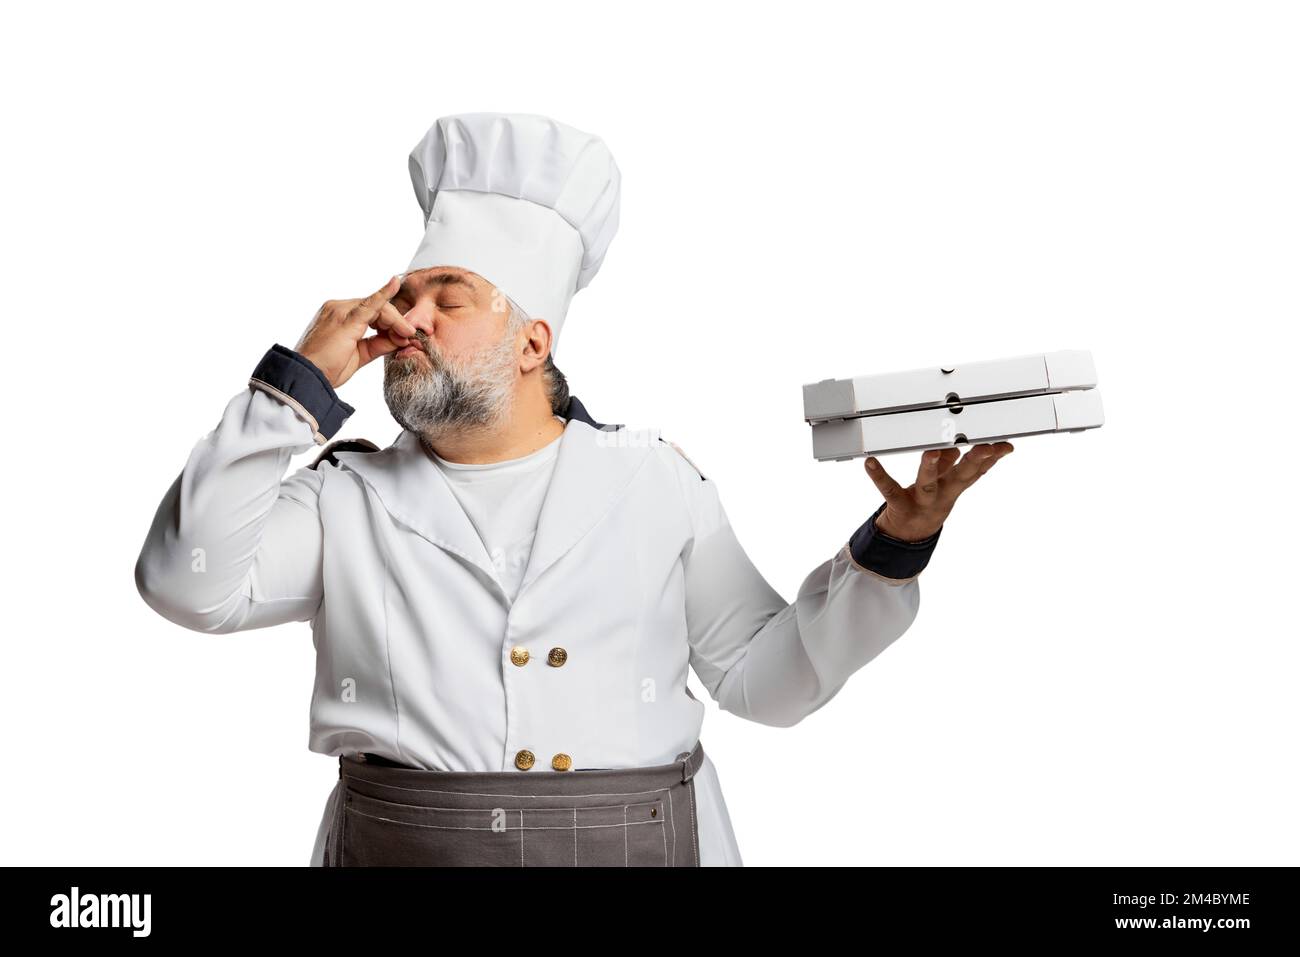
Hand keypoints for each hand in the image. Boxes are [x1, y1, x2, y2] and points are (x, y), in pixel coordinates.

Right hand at [294, 276, 434, 388]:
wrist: (308, 377)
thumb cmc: (328, 368)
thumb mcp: (360, 355)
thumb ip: (379, 344)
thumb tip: (401, 338)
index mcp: (340, 316)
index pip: (372, 313)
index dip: (391, 324)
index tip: (404, 337)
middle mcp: (338, 308)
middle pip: (377, 308)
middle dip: (396, 322)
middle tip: (409, 336)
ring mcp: (340, 310)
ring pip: (377, 308)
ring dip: (395, 321)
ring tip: (407, 334)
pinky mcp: (346, 318)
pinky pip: (369, 303)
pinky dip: (384, 294)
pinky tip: (395, 283)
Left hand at [863, 442, 1014, 541]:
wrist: (908, 536)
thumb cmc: (928, 502)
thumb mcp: (945, 484)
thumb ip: (951, 463)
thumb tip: (959, 444)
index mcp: (953, 486)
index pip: (976, 471)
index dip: (991, 458)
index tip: (1004, 445)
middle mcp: (941, 494)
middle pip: (961, 477)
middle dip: (974, 462)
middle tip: (985, 447)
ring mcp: (921, 501)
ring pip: (927, 483)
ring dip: (930, 468)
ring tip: (930, 452)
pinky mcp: (898, 505)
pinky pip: (888, 489)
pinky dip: (879, 476)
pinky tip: (870, 463)